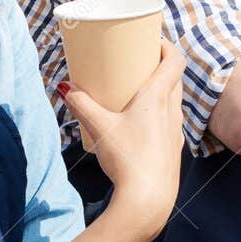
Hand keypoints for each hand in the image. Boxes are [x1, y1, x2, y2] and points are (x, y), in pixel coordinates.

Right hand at [60, 40, 185, 236]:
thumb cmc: (127, 159)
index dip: (167, 47)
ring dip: (160, 92)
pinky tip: (140, 125)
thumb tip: (64, 88)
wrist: (148, 200)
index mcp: (159, 98)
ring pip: (173, 102)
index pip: (175, 61)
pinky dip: (159, 114)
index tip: (152, 41)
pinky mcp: (173, 150)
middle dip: (159, 67)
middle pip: (174, 79)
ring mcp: (175, 132)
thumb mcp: (99, 127)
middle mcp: (172, 111)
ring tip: (137, 93)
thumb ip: (81, 105)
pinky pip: (169, 122)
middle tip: (138, 64)